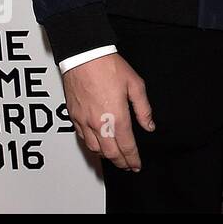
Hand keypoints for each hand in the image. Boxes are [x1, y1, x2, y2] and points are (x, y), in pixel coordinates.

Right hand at [61, 53, 153, 170]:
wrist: (84, 57)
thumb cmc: (110, 68)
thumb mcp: (136, 85)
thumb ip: (143, 109)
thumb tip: (149, 126)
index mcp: (117, 116)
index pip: (127, 145)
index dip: (133, 158)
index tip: (137, 165)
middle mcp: (99, 123)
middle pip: (110, 153)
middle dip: (120, 162)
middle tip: (128, 166)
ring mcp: (84, 121)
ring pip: (95, 149)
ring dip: (107, 156)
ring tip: (116, 157)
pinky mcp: (74, 117)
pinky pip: (83, 138)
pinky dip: (92, 146)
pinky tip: (98, 145)